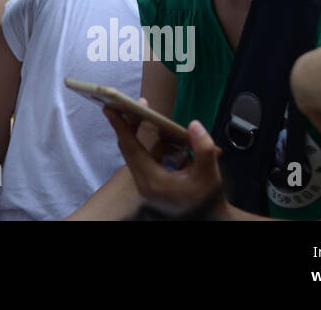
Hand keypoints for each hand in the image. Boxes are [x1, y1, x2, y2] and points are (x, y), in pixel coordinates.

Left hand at [106, 104, 225, 215]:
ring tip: (146, 114)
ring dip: (139, 133)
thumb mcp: (210, 174)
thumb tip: (194, 125)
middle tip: (133, 103)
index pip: (131, 148)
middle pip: (129, 148)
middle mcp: (145, 183)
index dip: (121, 127)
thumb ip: (203, 148)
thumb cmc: (208, 198)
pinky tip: (166, 137)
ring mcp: (146, 184)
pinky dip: (149, 144)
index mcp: (153, 180)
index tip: (110, 108)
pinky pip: (143, 158)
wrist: (209, 218)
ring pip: (135, 153)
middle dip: (129, 124)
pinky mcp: (151, 183)